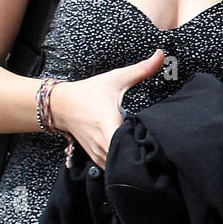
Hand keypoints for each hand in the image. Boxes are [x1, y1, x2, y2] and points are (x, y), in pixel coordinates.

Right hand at [49, 49, 166, 169]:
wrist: (62, 105)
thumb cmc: (89, 91)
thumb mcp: (116, 78)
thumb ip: (141, 69)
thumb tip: (161, 55)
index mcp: (108, 124)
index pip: (127, 144)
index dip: (143, 147)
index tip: (157, 142)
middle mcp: (102, 143)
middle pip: (127, 160)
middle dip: (144, 156)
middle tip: (160, 149)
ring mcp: (98, 154)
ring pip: (119, 167)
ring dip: (133, 162)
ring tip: (149, 154)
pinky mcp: (97, 159)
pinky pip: (112, 168)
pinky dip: (123, 165)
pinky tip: (134, 157)